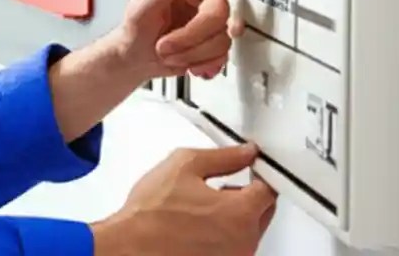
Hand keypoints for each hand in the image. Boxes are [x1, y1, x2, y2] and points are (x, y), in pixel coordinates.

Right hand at [90, 144, 276, 255]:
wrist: (129, 246)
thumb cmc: (150, 214)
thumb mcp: (185, 165)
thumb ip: (223, 156)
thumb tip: (245, 153)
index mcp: (240, 213)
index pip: (269, 188)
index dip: (260, 172)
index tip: (250, 166)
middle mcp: (244, 242)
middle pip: (264, 211)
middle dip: (250, 195)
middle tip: (225, 184)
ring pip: (249, 230)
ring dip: (236, 216)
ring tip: (204, 206)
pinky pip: (233, 246)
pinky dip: (224, 234)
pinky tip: (199, 225)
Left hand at [112, 0, 271, 81]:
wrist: (136, 56)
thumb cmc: (136, 27)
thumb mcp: (139, 6)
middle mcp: (206, 1)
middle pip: (219, 17)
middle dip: (190, 38)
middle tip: (165, 46)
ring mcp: (212, 25)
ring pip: (221, 42)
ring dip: (191, 55)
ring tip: (169, 54)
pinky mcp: (214, 46)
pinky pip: (222, 59)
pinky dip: (200, 65)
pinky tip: (186, 63)